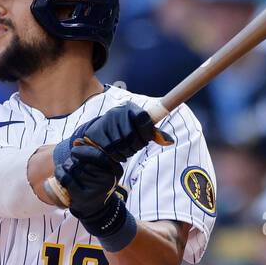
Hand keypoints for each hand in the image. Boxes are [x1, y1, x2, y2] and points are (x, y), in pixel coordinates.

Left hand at [53, 142, 119, 219]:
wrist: (96, 209)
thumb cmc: (96, 182)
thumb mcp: (100, 167)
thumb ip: (91, 152)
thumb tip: (78, 142)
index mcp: (115, 169)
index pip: (97, 154)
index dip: (84, 150)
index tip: (74, 149)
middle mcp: (108, 180)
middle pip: (83, 161)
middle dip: (74, 160)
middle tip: (74, 166)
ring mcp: (96, 189)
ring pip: (73, 168)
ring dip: (66, 167)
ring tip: (69, 172)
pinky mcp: (83, 197)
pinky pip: (66, 178)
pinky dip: (59, 173)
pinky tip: (59, 173)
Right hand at [55, 103, 171, 174]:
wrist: (96, 133)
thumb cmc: (123, 132)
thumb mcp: (139, 131)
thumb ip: (154, 135)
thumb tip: (170, 141)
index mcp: (130, 108)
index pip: (145, 120)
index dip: (147, 133)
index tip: (144, 139)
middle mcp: (117, 113)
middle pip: (133, 136)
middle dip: (134, 146)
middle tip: (131, 147)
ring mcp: (105, 123)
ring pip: (122, 145)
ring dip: (124, 153)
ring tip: (122, 150)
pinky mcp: (94, 134)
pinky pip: (109, 151)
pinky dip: (114, 156)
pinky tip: (114, 154)